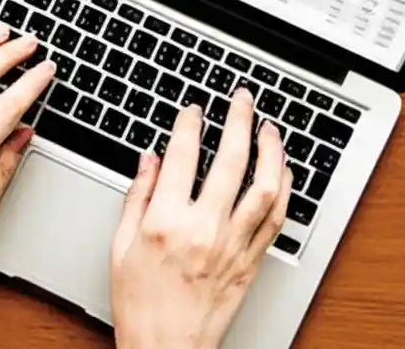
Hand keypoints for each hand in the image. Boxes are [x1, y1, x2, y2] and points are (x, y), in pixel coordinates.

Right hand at [110, 89, 292, 348]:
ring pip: (264, 185)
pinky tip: (282, 170)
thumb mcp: (120, 247)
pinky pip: (276, 218)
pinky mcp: (251, 261)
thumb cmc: (140, 305)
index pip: (183, 156)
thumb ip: (137, 197)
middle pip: (231, 159)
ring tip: (269, 128)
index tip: (194, 110)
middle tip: (241, 99)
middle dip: (238, 119)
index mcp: (165, 223)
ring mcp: (233, 245)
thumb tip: (149, 158)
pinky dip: (284, 188)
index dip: (190, 124)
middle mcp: (203, 229)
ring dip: (270, 150)